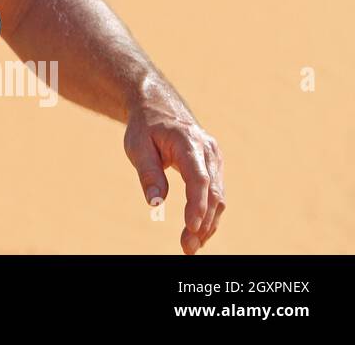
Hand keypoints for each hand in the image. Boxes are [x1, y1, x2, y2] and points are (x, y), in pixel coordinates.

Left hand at [123, 85, 225, 254]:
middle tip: (188, 247)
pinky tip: (199, 231)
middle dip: (203, 222)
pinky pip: (216, 194)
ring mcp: (215, 158)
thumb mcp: (136, 146)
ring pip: (218, 196)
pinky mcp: (215, 166)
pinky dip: (210, 214)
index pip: (198, 178)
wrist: (158, 107)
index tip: (190, 227)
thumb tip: (155, 203)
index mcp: (188, 142)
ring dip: (208, 223)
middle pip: (212, 192)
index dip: (197, 205)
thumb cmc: (144, 127)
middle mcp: (208, 151)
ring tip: (191, 245)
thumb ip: (148, 173)